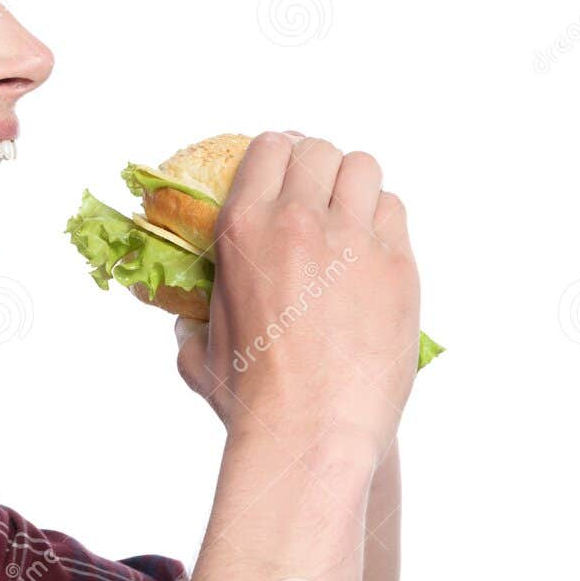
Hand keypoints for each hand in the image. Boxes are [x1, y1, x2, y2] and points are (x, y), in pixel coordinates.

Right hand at [175, 131, 421, 463]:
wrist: (313, 433)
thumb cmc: (251, 402)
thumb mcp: (201, 355)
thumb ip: (190, 327)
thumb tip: (182, 324)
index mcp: (244, 229)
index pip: (269, 147)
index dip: (279, 155)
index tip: (285, 174)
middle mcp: (299, 221)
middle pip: (320, 150)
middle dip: (318, 167)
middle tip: (319, 196)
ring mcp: (354, 240)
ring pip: (364, 169)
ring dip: (355, 186)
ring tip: (351, 216)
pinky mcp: (397, 266)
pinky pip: (395, 212)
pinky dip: (384, 222)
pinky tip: (374, 251)